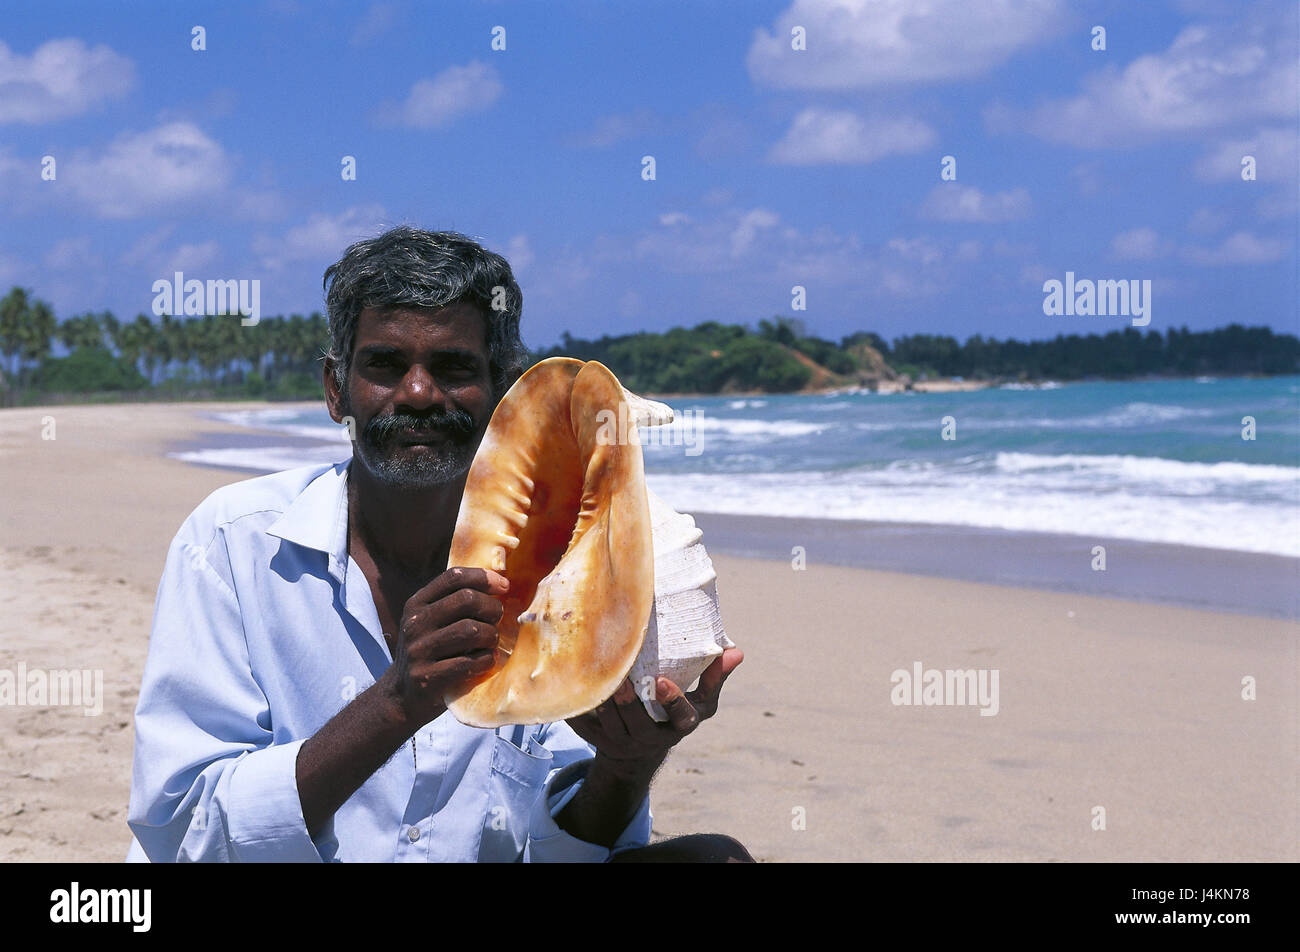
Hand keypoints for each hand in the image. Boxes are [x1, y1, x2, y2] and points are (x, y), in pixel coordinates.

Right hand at [380, 566, 507, 728]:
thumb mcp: (430, 622)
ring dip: (491, 636)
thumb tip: (500, 584)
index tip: (504, 585)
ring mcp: (418, 650)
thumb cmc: (428, 652)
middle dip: (492, 608)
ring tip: (491, 643)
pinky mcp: (426, 677)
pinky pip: (469, 662)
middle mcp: (414, 623)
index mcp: (416, 604)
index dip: (483, 577)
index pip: (453, 577)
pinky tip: (486, 661)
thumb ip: (454, 603)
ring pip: (471, 630)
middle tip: (497, 621)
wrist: (401, 696)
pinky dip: (486, 660)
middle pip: (466, 599)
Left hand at [566, 647, 743, 772]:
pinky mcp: (599, 743)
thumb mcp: (700, 701)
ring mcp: (624, 744)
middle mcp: (653, 740)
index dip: (673, 701)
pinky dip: (577, 712)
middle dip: (629, 702)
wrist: (638, 752)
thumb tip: (737, 651)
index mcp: (681, 726)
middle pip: (638, 723)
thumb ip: (715, 676)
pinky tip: (570, 690)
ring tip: (594, 678)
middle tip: (621, 679)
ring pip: (609, 726)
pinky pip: (584, 729)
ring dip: (602, 705)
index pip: (682, 717)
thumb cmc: (673, 714)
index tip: (662, 681)